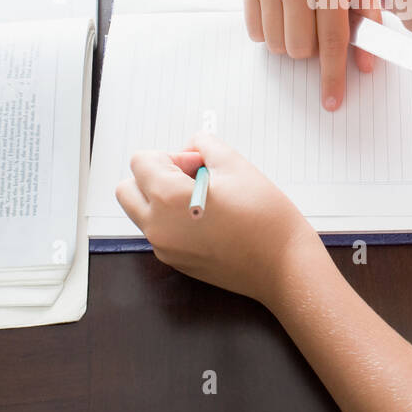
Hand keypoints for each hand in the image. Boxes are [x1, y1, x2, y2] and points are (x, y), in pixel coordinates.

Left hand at [115, 130, 319, 305]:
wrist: (284, 265)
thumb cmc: (266, 217)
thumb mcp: (236, 164)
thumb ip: (204, 146)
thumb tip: (189, 148)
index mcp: (168, 199)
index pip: (140, 161)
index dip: (171, 155)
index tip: (197, 164)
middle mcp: (158, 227)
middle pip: (128, 189)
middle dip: (153, 176)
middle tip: (191, 178)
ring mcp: (164, 249)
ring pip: (141, 212)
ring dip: (160, 198)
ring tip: (201, 198)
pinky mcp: (175, 263)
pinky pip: (158, 232)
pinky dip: (172, 219)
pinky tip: (207, 219)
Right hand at [244, 0, 382, 110]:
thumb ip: (368, 24)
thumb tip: (366, 67)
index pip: (332, 44)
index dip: (333, 78)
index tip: (332, 103)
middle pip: (300, 51)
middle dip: (312, 49)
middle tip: (320, 27)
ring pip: (276, 46)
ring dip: (291, 40)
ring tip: (303, 16)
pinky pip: (256, 33)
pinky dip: (270, 30)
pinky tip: (284, 9)